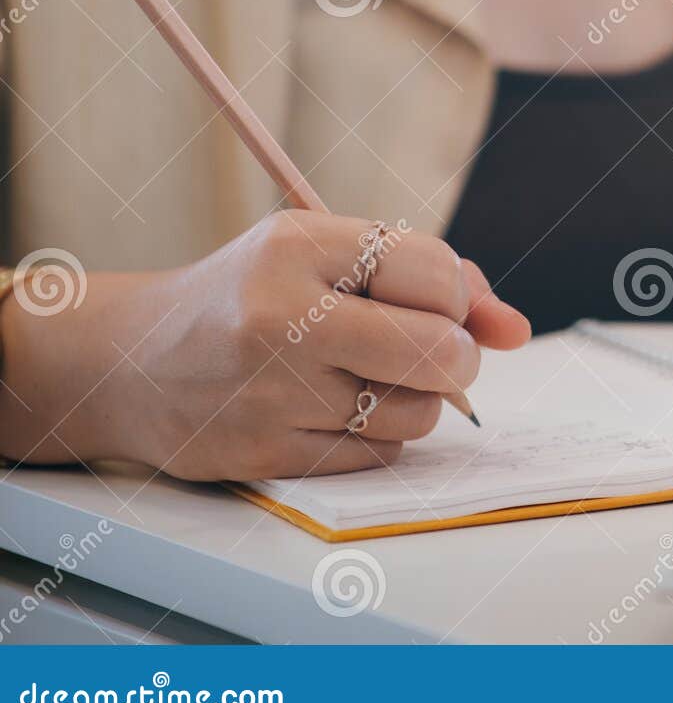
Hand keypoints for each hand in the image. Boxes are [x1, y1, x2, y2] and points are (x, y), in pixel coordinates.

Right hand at [0, 211, 529, 479]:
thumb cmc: (251, 297)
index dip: (456, 297)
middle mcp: (280, 317)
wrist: (127, 361)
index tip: (433, 304)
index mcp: (299, 246)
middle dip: (456, 358)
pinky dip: (376, 438)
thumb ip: (436, 279)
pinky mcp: (265, 455)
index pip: (437, 274)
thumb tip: (515, 330)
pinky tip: (330, 412)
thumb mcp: (327, 254)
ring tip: (363, 378)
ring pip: (416, 412)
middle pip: (439, 351)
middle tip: (430, 353)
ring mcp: (271, 392)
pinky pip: (379, 456)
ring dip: (413, 401)